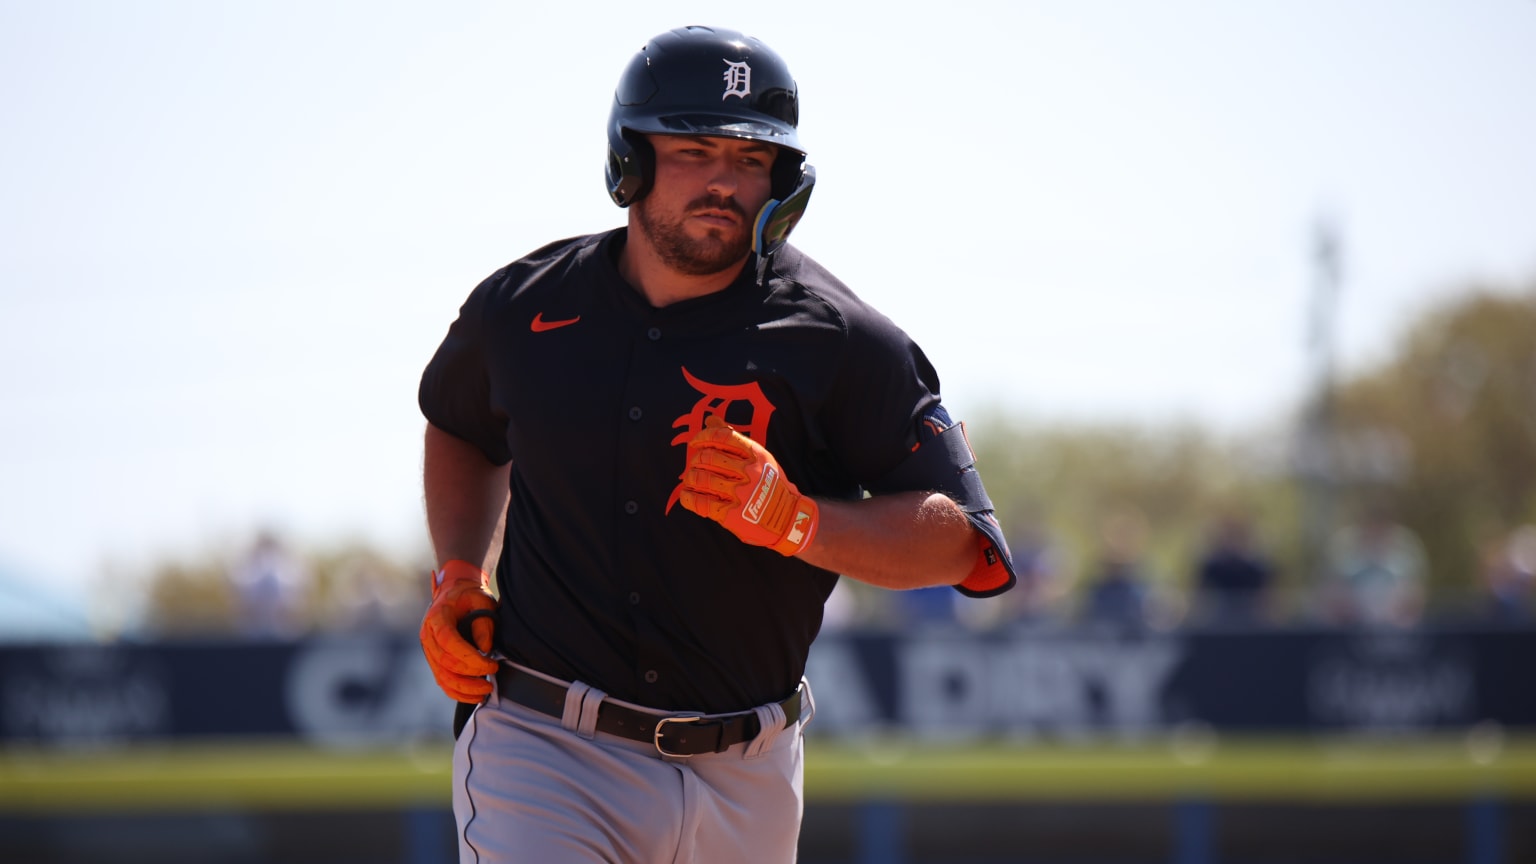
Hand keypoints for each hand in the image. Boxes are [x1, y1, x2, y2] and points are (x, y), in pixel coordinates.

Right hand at [419, 560, 498, 702]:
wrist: (455, 593)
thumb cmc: (470, 597)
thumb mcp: (482, 601)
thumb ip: (484, 623)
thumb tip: (485, 648)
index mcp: (437, 616)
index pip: (448, 641)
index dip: (469, 657)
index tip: (490, 664)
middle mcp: (428, 635)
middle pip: (445, 662)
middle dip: (470, 675)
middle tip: (492, 676)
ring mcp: (428, 650)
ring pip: (442, 676)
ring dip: (464, 688)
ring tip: (485, 691)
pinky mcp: (433, 660)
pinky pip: (442, 681)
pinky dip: (457, 692)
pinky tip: (473, 695)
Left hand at [678, 415, 818, 555]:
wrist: (788, 519)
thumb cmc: (771, 485)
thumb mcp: (759, 458)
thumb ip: (734, 439)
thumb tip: (710, 419)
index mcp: (756, 455)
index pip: (722, 436)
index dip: (702, 437)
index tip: (694, 443)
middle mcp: (748, 472)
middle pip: (708, 457)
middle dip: (696, 460)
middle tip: (695, 465)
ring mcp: (740, 494)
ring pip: (701, 478)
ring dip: (690, 478)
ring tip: (691, 480)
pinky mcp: (731, 515)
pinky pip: (700, 503)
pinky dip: (687, 498)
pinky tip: (687, 496)